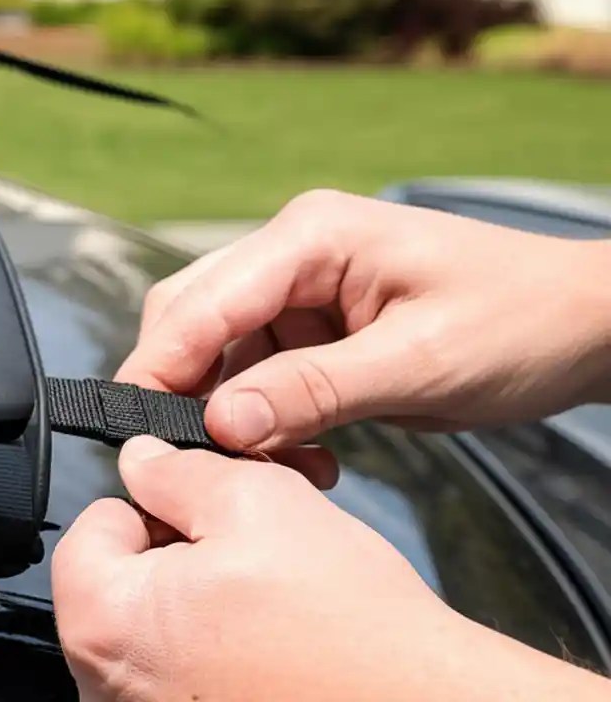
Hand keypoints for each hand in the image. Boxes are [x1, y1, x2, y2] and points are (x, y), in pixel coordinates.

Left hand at [52, 436, 610, 701]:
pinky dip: (212, 654)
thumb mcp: (255, 499)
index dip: (152, 506)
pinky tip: (266, 646)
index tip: (202, 514)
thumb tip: (140, 460)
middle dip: (171, 557)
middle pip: (114, 586)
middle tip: (243, 554)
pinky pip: (177, 676)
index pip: (91, 531)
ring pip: (149, 633)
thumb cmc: (344, 621)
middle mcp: (107, 687)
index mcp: (104, 622)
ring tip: (264, 602)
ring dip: (193, 605)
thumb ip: (175, 471)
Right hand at [118, 189, 610, 451]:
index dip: (162, 367)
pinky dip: (263, 422)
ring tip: (275, 470)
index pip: (202, 300)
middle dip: (185, 392)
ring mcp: (300, 290)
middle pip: (193, 319)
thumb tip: (219, 424)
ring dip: (230, 417)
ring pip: (219, 355)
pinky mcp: (313, 329)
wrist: (585, 326)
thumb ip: (312, 391)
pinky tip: (300, 457)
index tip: (140, 433)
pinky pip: (257, 376)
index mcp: (311, 236)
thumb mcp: (418, 363)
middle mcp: (292, 253)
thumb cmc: (520, 322)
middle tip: (197, 462)